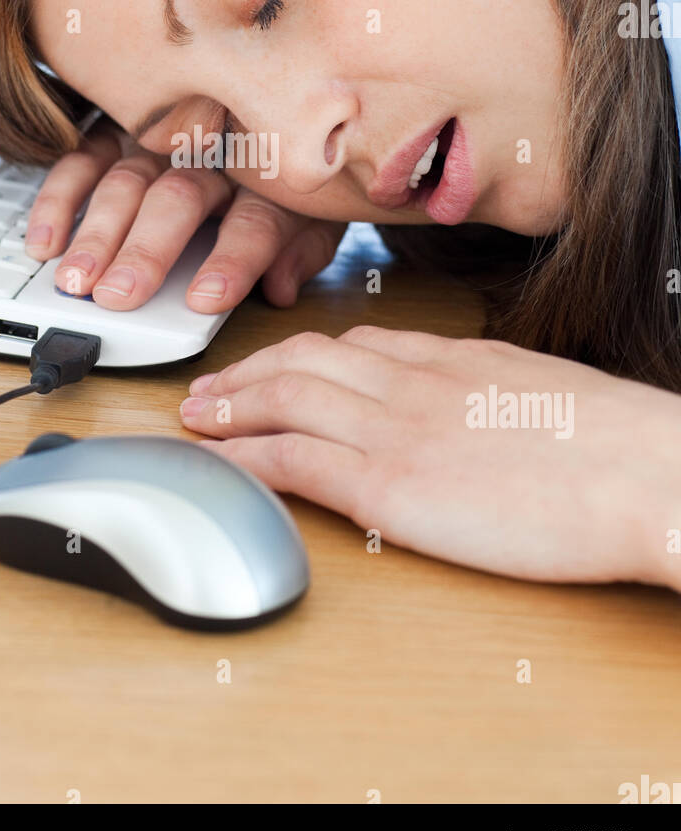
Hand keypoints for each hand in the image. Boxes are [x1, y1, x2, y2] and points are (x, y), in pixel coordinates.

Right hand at [24, 120, 346, 311]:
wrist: (272, 94)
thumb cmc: (287, 181)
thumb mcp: (316, 218)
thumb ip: (301, 253)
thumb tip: (280, 287)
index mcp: (271, 180)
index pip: (255, 221)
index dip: (232, 261)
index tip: (204, 300)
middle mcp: (213, 154)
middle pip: (179, 198)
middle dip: (146, 250)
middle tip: (118, 296)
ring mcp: (163, 140)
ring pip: (126, 182)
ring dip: (96, 234)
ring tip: (75, 281)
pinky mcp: (119, 132)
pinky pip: (83, 161)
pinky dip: (58, 200)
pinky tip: (43, 243)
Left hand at [179, 326, 680, 590]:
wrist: (648, 474)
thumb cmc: (617, 446)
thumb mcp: (543, 393)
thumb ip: (491, 393)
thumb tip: (471, 408)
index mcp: (455, 359)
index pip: (355, 344)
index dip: (298, 355)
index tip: (273, 367)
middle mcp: (415, 382)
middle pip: (305, 360)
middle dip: (247, 374)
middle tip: (209, 391)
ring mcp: (397, 429)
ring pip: (286, 400)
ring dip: (231, 408)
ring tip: (196, 421)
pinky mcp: (390, 486)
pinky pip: (294, 462)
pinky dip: (246, 458)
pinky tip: (220, 464)